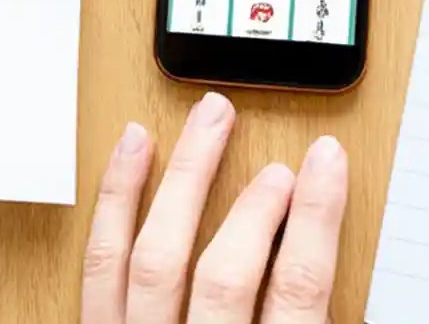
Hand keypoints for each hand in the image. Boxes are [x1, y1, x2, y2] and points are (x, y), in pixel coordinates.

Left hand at [81, 92, 347, 323]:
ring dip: (185, 179)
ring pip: (155, 257)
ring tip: (209, 123)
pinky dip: (116, 201)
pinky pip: (100, 263)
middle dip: (255, 208)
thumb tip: (323, 248)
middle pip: (225, 274)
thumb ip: (311, 316)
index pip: (297, 290)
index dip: (317, 218)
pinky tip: (133, 150)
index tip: (327, 164)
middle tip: (277, 167)